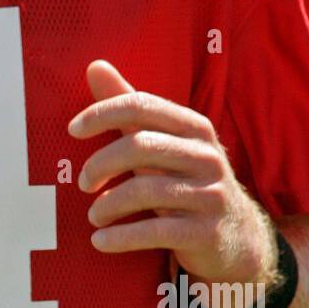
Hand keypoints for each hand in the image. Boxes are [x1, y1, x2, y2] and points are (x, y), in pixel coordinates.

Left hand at [68, 60, 275, 284]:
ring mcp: (210, 195)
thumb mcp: (162, 143)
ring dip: (108, 205)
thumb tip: (95, 66)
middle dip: (101, 164)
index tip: (73, 130)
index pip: (142, 106)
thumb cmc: (186, 182)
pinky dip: (120, 237)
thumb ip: (129, 109)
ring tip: (93, 215)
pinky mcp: (207, 232)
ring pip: (145, 190)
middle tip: (82, 183)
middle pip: (140, 146)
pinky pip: (154, 231)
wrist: (236, 237)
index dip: (103, 113)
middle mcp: (206, 156)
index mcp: (194, 128)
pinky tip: (100, 241)